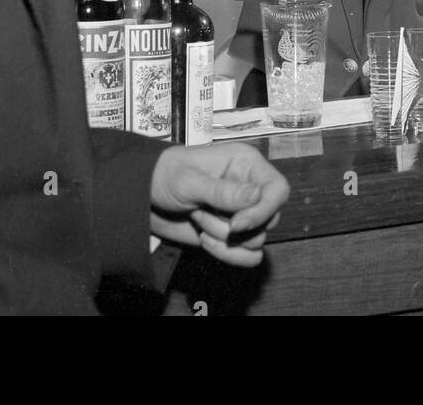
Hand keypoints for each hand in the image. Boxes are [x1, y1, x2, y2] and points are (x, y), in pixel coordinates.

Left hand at [149, 143, 289, 267]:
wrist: (144, 197)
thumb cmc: (166, 175)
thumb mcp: (190, 181)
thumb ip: (223, 191)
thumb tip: (257, 196)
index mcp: (246, 164)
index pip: (278, 190)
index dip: (263, 210)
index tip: (235, 225)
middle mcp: (250, 188)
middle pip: (271, 219)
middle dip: (235, 226)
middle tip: (202, 214)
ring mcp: (242, 213)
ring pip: (257, 241)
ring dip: (223, 239)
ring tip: (198, 220)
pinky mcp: (232, 235)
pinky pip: (248, 257)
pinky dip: (227, 254)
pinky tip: (203, 240)